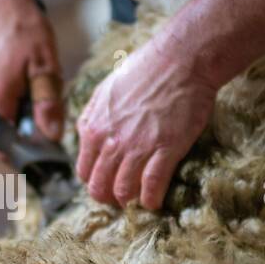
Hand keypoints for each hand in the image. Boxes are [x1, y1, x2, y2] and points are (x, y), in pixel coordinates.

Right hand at [0, 0, 64, 139]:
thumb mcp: (44, 65)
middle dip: (31, 125)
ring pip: (6, 114)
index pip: (9, 149)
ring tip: (37, 79)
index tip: (49, 143)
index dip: (30, 152)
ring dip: (25, 108)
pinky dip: (16, 94)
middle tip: (50, 101)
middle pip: (9, 132)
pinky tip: (26, 72)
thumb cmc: (20, 25)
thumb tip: (52, 135)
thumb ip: (47, 104)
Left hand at [76, 39, 220, 209]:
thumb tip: (86, 135)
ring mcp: (138, 148)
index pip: (84, 171)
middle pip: (100, 187)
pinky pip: (152, 186)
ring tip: (138, 200)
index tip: (107, 183)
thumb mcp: (105, 90)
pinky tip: (154, 202)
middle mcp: (111, 142)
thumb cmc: (144, 70)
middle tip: (122, 198)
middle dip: (109, 197)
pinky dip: (151, 200)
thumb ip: (92, 116)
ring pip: (124, 192)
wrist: (179, 61)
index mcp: (93, 128)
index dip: (95, 182)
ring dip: (130, 201)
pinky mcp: (165, 150)